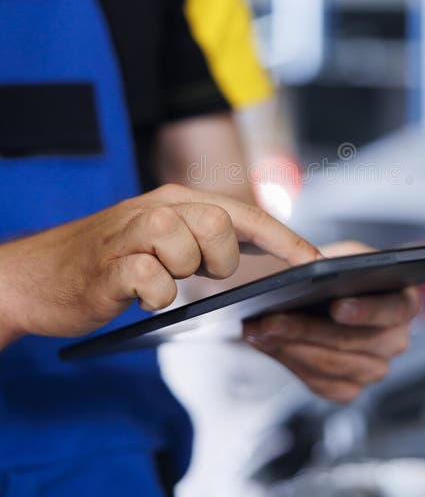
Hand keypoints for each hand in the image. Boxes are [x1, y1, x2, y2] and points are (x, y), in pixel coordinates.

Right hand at [0, 183, 319, 347]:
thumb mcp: (159, 241)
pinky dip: (154, 295)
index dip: (283, 238)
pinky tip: (139, 297)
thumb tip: (255, 255)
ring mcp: (132, 233)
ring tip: (161, 282)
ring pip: (188, 245)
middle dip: (222, 259)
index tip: (316, 260)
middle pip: (221, 225)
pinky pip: (153, 278)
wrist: (36, 276)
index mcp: (176, 199)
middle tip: (197, 274)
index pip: (244, 213)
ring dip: (184, 275)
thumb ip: (201, 240)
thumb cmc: (107, 263)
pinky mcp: (111, 265)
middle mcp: (157, 207)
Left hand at [243, 241, 420, 402]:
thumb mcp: (339, 255)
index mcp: (404, 302)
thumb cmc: (333, 274)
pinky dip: (290, 363)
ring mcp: (374, 368)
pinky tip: (267, 345)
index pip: (395, 309)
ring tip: (260, 329)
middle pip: (354, 342)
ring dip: (290, 346)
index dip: (367, 310)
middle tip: (272, 319)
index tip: (336, 307)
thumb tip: (316, 270)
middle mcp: (396, 340)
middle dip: (308, 330)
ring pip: (332, 365)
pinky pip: (321, 384)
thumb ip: (336, 261)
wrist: (317, 297)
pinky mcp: (350, 388)